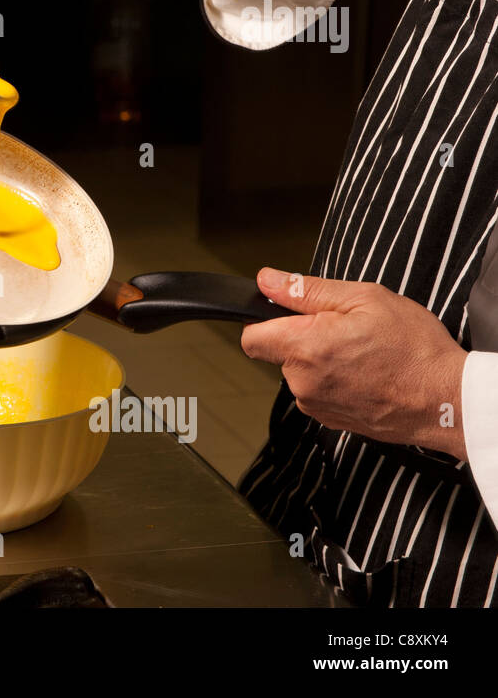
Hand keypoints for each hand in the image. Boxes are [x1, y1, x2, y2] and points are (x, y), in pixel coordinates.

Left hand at [241, 268, 467, 459]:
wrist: (448, 400)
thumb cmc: (414, 349)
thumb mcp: (364, 299)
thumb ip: (307, 290)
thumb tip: (268, 280)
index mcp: (304, 347)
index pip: (252, 337)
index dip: (266, 321)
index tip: (288, 315)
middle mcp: (303, 381)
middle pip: (279, 353)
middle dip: (303, 338)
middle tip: (345, 331)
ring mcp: (316, 404)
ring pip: (300, 373)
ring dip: (321, 361)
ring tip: (362, 354)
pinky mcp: (332, 420)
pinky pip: (319, 392)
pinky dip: (335, 382)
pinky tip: (366, 374)